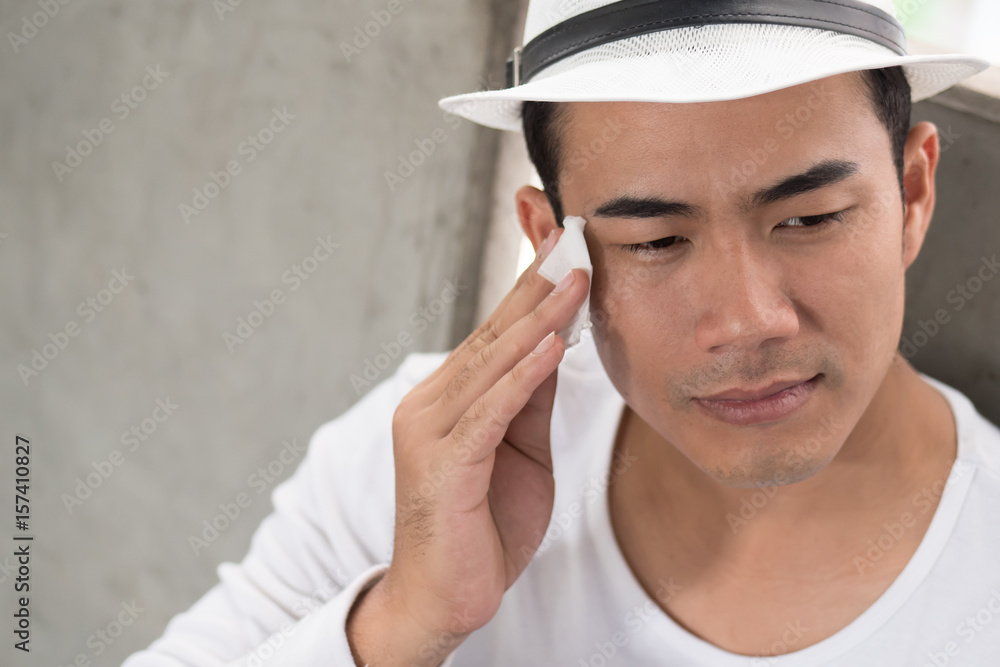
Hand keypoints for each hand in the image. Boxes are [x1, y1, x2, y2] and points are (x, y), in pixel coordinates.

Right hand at [347, 228, 589, 665]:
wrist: (443, 598)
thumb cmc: (482, 525)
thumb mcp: (520, 449)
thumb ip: (531, 396)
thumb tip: (559, 340)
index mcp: (448, 398)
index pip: (496, 330)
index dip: (531, 283)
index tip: (562, 238)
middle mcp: (430, 403)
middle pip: (494, 334)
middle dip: (537, 283)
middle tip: (574, 235)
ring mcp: (431, 431)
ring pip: (492, 363)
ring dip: (539, 319)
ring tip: (577, 278)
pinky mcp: (443, 466)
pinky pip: (490, 412)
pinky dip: (523, 376)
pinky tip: (554, 345)